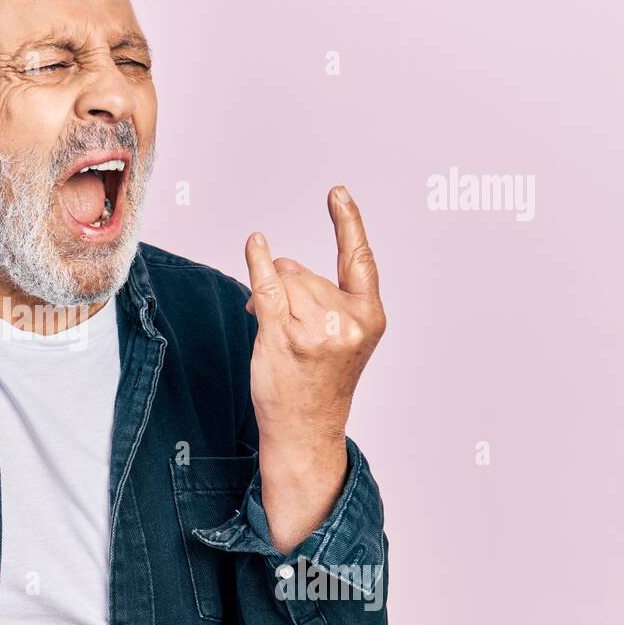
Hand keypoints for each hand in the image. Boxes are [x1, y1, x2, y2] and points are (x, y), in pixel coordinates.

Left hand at [243, 186, 385, 548]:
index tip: (338, 194)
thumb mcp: (336, 337)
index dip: (348, 223)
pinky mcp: (284, 336)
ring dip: (270, 297)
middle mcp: (347, 320)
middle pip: (305, 272)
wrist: (305, 430)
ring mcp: (316, 329)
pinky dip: (257, 263)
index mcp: (369, 317)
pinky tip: (254, 243)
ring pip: (283, 282)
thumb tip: (283, 261)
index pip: (359, 259)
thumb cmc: (318, 383)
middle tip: (286, 326)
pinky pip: (267, 287)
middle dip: (288, 288)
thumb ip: (319, 296)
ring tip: (275, 333)